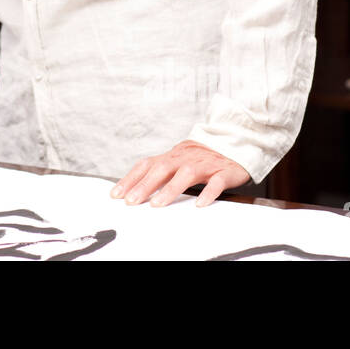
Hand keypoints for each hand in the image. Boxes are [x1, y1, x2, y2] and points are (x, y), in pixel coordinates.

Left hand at [110, 140, 248, 207]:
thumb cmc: (200, 158)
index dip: (130, 178)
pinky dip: (208, 193)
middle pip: (162, 168)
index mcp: (171, 157)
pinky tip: (200, 204)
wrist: (233, 143)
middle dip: (145, 185)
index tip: (116, 194)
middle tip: (131, 201)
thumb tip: (136, 190)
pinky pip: (216, 182)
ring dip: (170, 189)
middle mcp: (185, 158)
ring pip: (186, 174)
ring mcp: (204, 164)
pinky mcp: (223, 171)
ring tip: (157, 204)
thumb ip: (160, 173)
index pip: (146, 165)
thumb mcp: (177, 162)